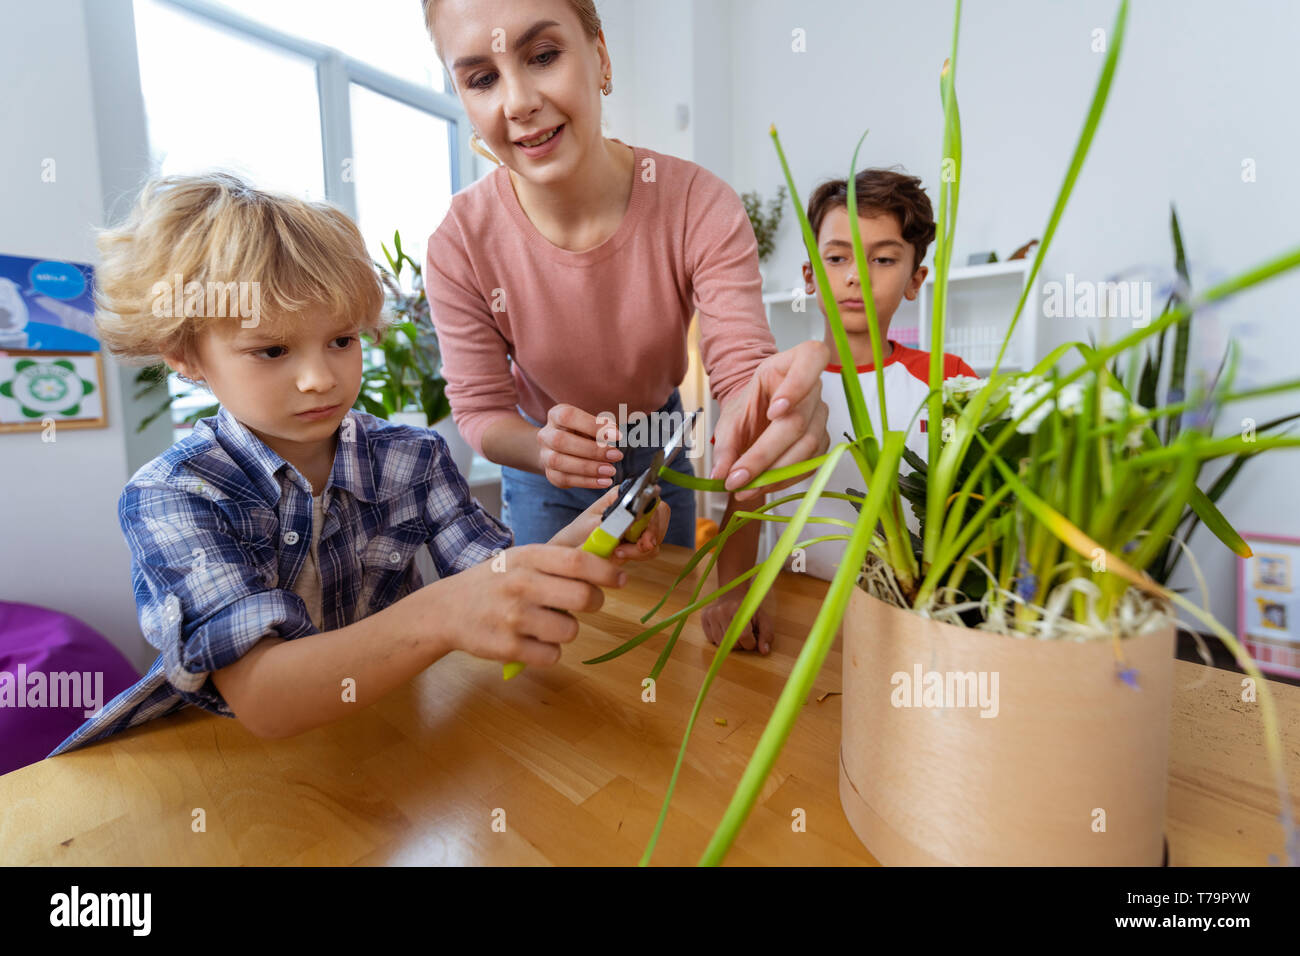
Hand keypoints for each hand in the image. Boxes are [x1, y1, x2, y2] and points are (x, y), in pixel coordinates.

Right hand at [438, 544, 626, 667]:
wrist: (448, 610)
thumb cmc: (495, 582)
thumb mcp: (521, 559)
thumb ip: (558, 562)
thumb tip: (607, 566)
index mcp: (528, 557)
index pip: (578, 561)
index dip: (606, 571)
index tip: (620, 579)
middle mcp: (521, 585)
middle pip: (583, 596)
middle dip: (595, 602)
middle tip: (588, 602)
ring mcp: (514, 618)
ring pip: (571, 630)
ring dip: (569, 629)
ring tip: (548, 622)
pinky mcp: (508, 648)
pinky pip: (552, 655)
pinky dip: (549, 651)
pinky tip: (533, 640)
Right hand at [537, 403, 623, 489]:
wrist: (561, 449)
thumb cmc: (581, 433)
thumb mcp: (591, 424)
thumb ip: (602, 428)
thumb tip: (615, 434)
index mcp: (556, 415)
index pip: (568, 416)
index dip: (592, 425)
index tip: (616, 435)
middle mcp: (546, 435)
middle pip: (561, 441)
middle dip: (591, 450)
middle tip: (615, 455)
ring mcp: (545, 456)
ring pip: (559, 462)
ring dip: (588, 468)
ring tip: (610, 470)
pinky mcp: (550, 474)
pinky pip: (565, 479)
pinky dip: (587, 482)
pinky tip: (604, 481)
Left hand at [549, 485, 670, 562]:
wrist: (572, 550)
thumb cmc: (579, 532)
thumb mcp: (594, 524)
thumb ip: (615, 521)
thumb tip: (634, 519)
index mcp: (624, 494)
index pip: (652, 498)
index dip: (654, 517)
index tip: (645, 535)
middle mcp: (635, 505)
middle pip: (661, 515)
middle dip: (652, 535)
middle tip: (639, 547)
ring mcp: (639, 523)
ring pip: (657, 534)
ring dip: (642, 548)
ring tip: (619, 552)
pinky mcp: (639, 540)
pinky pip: (651, 549)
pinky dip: (639, 555)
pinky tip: (620, 555)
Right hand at [702, 587, 774, 654]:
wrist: (733, 595)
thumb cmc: (750, 610)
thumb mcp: (763, 619)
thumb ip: (766, 635)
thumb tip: (764, 651)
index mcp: (739, 608)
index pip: (743, 636)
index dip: (750, 644)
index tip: (753, 640)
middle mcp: (722, 610)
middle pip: (731, 642)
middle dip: (740, 645)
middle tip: (744, 635)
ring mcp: (711, 613)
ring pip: (720, 643)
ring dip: (730, 644)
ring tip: (734, 632)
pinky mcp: (704, 617)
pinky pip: (711, 640)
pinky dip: (719, 639)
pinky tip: (724, 630)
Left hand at [711, 340, 830, 502]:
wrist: (758, 414)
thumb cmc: (749, 406)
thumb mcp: (731, 417)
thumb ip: (725, 444)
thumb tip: (721, 473)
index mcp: (791, 364)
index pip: (811, 360)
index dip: (797, 386)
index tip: (775, 411)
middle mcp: (814, 388)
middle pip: (798, 422)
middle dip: (765, 454)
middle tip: (738, 477)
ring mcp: (821, 416)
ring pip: (806, 447)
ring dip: (774, 474)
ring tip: (745, 488)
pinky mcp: (823, 441)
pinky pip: (809, 464)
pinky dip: (784, 480)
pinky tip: (763, 486)